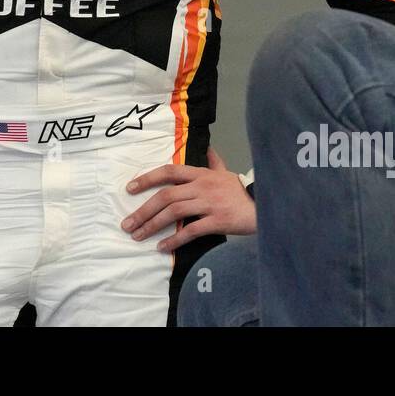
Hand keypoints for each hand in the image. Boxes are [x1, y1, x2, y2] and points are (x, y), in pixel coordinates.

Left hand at [121, 147, 255, 252]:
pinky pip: (191, 230)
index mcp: (201, 174)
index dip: (147, 178)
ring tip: (138, 236)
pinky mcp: (218, 221)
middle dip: (144, 210)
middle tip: (128, 224)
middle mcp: (202, 186)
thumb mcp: (226, 173)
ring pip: (174, 212)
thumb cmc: (242, 192)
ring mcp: (210, 203)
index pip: (169, 171)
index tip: (130, 188)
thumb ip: (214, 161)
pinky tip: (162, 247)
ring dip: (153, 225)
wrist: (266, 205)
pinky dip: (174, 240)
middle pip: (166, 195)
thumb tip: (208, 148)